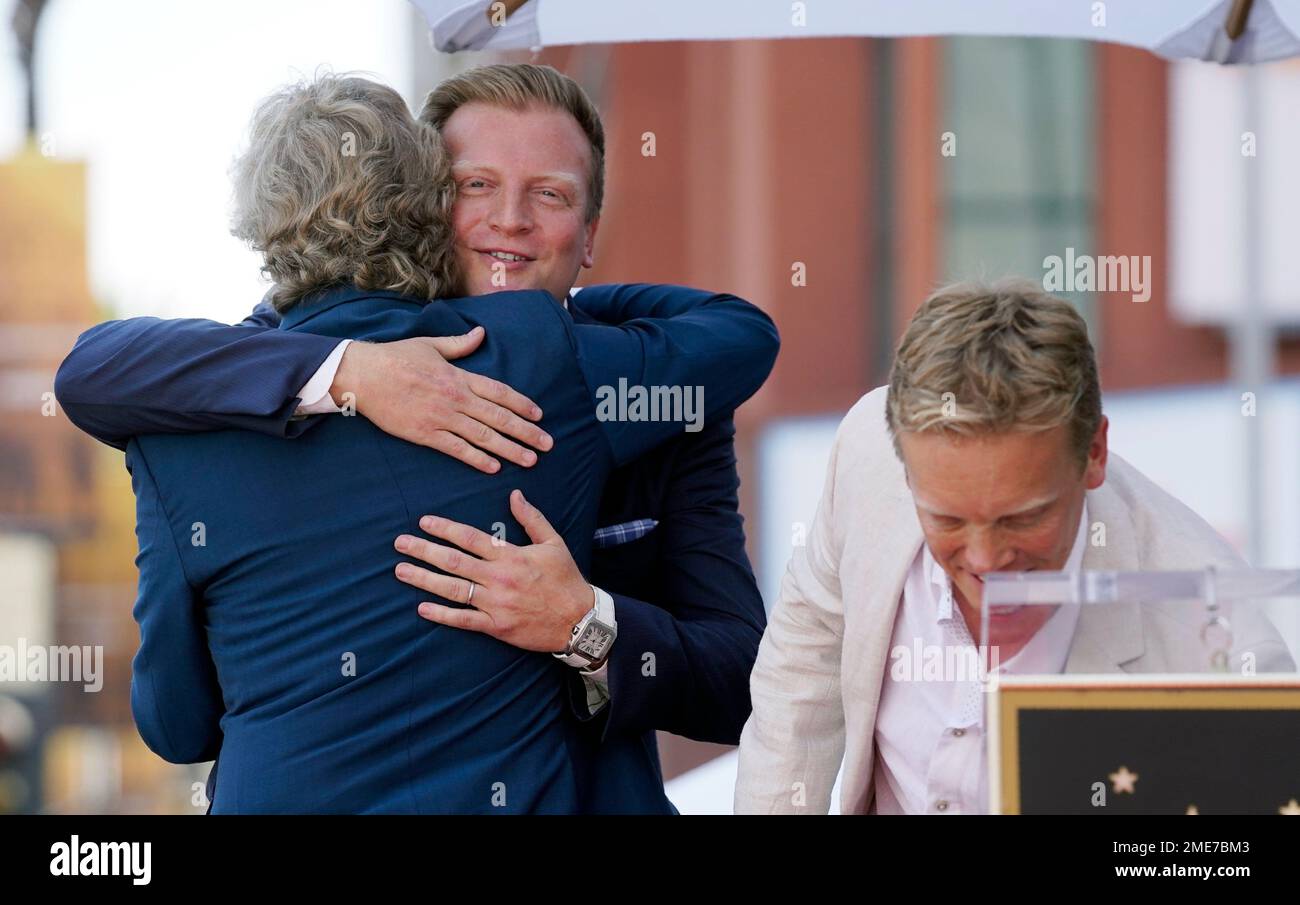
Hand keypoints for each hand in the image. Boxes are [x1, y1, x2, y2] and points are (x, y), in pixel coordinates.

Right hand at [330, 329, 552, 473]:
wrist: (363, 374)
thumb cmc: (395, 357)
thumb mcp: (431, 345)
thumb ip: (460, 345)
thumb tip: (481, 333)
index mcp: (459, 375)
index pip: (499, 392)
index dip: (522, 404)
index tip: (539, 416)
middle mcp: (455, 397)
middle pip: (499, 416)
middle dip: (526, 432)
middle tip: (547, 445)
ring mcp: (441, 416)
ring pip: (483, 435)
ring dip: (509, 449)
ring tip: (530, 459)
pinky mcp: (424, 433)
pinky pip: (456, 448)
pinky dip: (476, 458)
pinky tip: (493, 467)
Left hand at [393, 490, 590, 651]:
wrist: (579, 621)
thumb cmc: (566, 579)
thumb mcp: (553, 543)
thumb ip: (531, 518)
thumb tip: (514, 494)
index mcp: (511, 556)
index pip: (470, 538)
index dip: (445, 528)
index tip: (424, 522)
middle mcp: (499, 578)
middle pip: (453, 561)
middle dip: (424, 550)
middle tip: (400, 543)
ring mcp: (495, 604)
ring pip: (452, 589)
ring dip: (424, 579)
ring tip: (401, 571)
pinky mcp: (496, 627)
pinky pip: (464, 620)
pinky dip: (442, 614)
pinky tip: (422, 607)